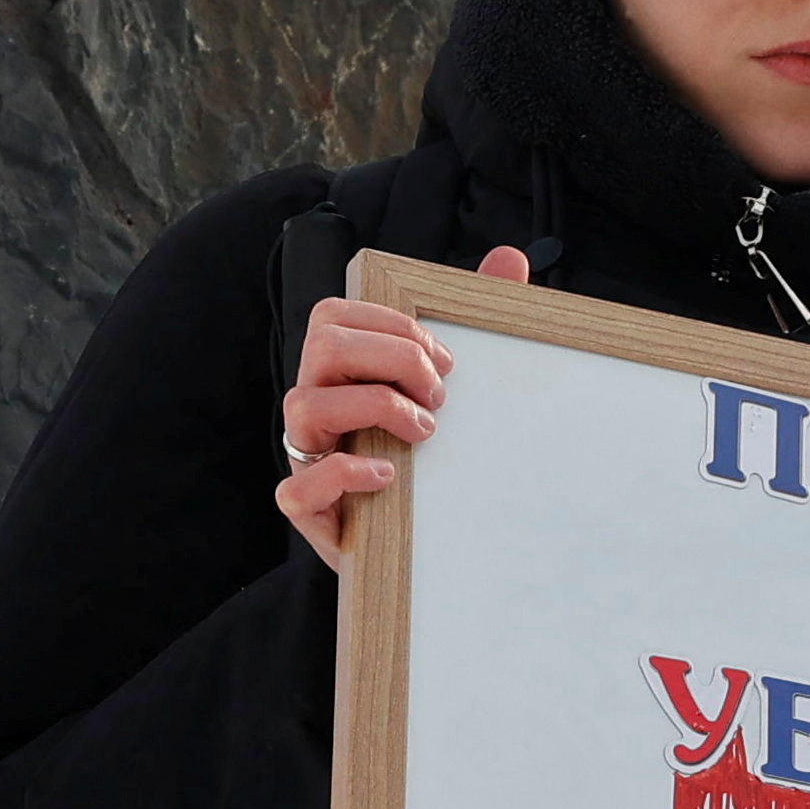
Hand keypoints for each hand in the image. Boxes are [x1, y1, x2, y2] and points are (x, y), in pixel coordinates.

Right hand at [277, 245, 531, 569]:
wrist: (420, 551)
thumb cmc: (432, 457)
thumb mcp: (454, 385)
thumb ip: (476, 321)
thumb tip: (511, 257)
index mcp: (339, 373)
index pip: (335, 316)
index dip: (392, 325)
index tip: (445, 360)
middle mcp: (316, 408)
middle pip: (321, 344)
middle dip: (391, 357)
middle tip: (439, 394)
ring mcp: (306, 458)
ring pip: (303, 406)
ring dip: (377, 406)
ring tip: (424, 431)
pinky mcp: (308, 511)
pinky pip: (298, 486)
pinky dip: (345, 473)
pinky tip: (389, 474)